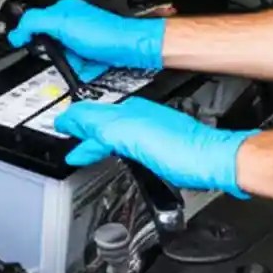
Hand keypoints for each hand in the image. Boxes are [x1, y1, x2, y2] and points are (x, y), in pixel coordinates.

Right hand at [7, 0, 165, 71]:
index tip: (21, 44)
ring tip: (78, 62)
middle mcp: (73, 22)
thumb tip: (17, 30)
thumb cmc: (105, 33)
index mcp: (63, 9)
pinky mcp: (91, 54)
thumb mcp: (61, 24)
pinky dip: (79, 70)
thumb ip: (35, 23)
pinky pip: (77, 65)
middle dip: (52, 53)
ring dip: (68, 63)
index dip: (28, 34)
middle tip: (59, 54)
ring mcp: (82, 39)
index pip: (35, 21)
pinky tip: (86, 68)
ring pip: (63, 57)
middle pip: (48, 42)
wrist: (132, 48)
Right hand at [54, 97, 258, 198]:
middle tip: (69, 142)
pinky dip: (115, 148)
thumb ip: (97, 125)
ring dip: (97, 140)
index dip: (71, 123)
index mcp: (127, 111)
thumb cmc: (180, 150)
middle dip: (82, 131)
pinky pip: (129, 143)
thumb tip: (69, 118)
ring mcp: (152, 130)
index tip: (58, 128)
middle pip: (101, 123)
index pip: (89, 115)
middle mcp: (139, 117)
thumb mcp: (128, 134)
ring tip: (86, 150)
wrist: (213, 161)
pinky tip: (118, 154)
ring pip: (114, 133)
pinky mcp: (162, 146)